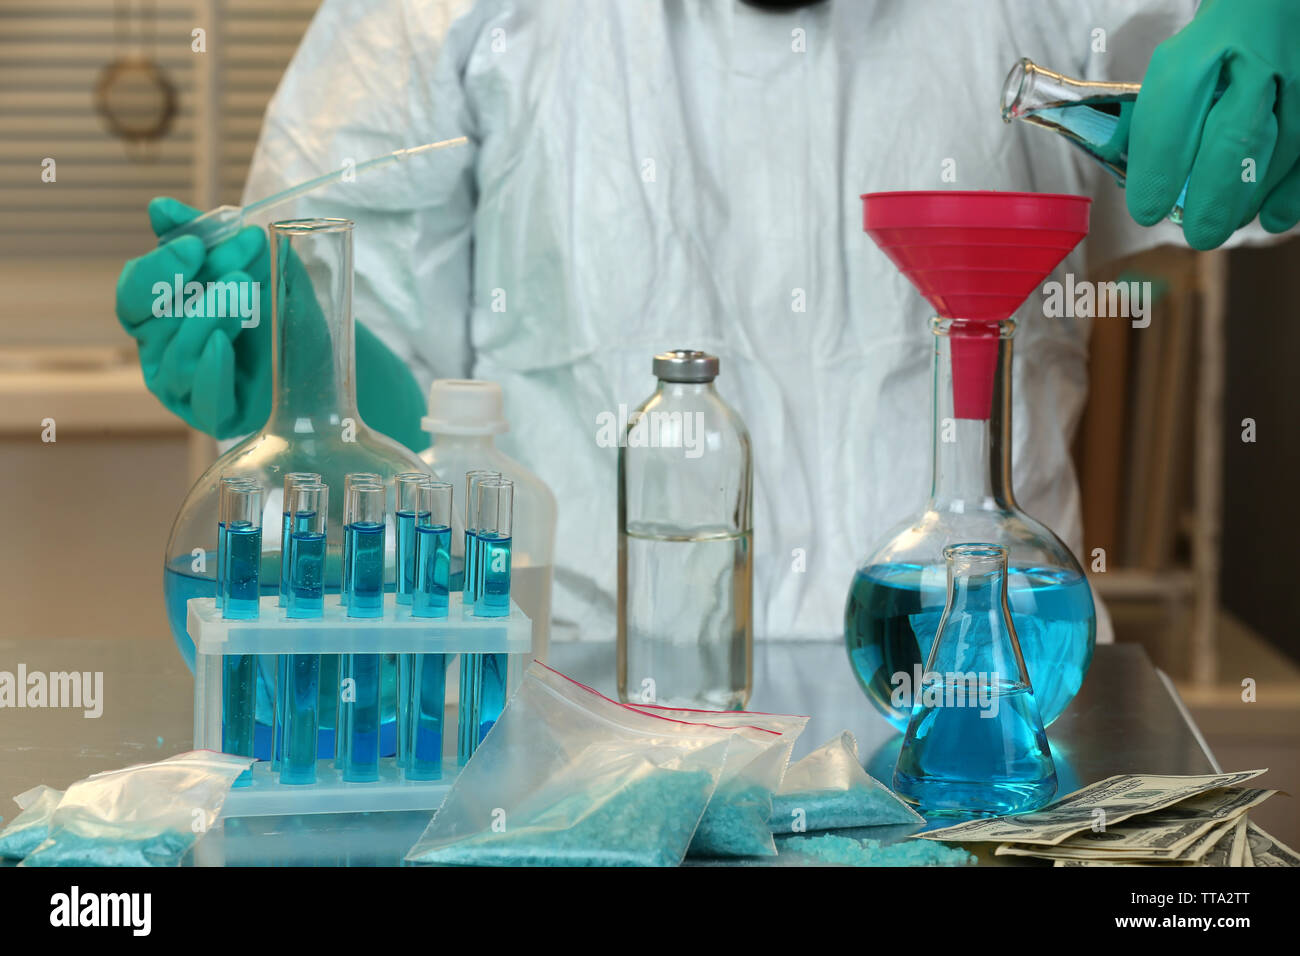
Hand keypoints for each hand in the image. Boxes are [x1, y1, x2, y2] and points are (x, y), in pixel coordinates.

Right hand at [116, 197, 271, 436]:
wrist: (326, 351)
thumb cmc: (281, 306)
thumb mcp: (254, 263)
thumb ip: (208, 237)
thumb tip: (161, 209)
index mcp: (160, 312)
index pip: (135, 291)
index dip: (160, 267)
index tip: (197, 245)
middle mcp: (162, 350)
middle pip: (154, 321)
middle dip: (199, 287)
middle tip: (240, 267)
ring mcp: (185, 387)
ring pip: (177, 356)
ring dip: (209, 320)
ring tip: (243, 295)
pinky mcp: (214, 416)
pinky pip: (202, 397)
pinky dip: (210, 370)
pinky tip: (221, 343)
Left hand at [1127, 0, 1299, 248]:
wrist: (1270, 5)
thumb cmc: (1217, 39)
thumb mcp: (1182, 59)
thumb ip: (1160, 112)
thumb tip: (1139, 178)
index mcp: (1203, 45)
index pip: (1174, 111)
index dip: (1159, 169)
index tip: (1147, 210)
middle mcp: (1258, 55)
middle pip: (1234, 136)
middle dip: (1211, 197)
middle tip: (1197, 234)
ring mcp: (1299, 71)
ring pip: (1280, 147)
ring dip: (1248, 197)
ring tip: (1222, 225)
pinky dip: (1292, 191)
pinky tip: (1271, 218)